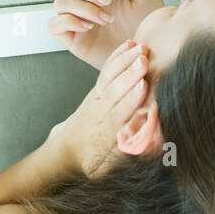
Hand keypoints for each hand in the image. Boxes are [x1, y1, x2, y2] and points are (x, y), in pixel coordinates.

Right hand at [47, 0, 164, 67]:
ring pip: (60, 2)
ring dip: (84, 8)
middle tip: (105, 0)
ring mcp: (74, 18)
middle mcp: (82, 0)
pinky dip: (69, 21)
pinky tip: (89, 26)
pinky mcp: (71, 38)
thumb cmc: (146, 23)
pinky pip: (54, 24)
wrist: (146, 52)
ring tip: (107, 19)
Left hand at [57, 40, 151, 178]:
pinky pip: (106, 71)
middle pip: (112, 93)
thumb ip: (124, 156)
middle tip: (143, 62)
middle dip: (128, 76)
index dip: (129, 101)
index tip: (143, 87)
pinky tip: (129, 45)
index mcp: (101, 136)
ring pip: (109, 78)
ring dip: (124, 62)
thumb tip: (146, 148)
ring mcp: (95, 99)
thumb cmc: (92, 160)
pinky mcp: (96, 90)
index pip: (116, 116)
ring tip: (141, 49)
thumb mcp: (105, 168)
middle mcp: (97, 115)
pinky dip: (116, 57)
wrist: (68, 148)